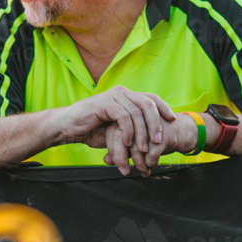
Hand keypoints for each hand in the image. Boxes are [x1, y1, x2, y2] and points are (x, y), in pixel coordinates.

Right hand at [56, 86, 175, 154]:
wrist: (68, 128)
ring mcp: (113, 96)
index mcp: (126, 96)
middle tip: (159, 140)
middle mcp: (121, 93)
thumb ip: (133, 129)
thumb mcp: (117, 130)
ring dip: (142, 133)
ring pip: (137, 112)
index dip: (164, 108)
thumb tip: (154, 140)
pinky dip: (128, 132)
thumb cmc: (92, 130)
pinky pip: (124, 117)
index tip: (173, 120)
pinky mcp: (104, 103)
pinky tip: (127, 143)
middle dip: (156, 123)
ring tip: (143, 149)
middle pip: (148, 103)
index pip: (151, 98)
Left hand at [102, 113, 197, 176]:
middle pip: (122, 138)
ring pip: (137, 146)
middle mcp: (138, 118)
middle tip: (126, 172)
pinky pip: (152, 151)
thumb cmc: (157, 137)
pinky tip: (153, 166)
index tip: (119, 165)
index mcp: (129, 117)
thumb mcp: (139, 143)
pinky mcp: (164, 132)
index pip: (112, 133)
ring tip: (143, 172)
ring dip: (139, 164)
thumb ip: (122, 150)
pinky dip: (151, 162)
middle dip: (122, 158)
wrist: (185, 130)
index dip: (113, 151)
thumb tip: (106, 160)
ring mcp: (151, 123)